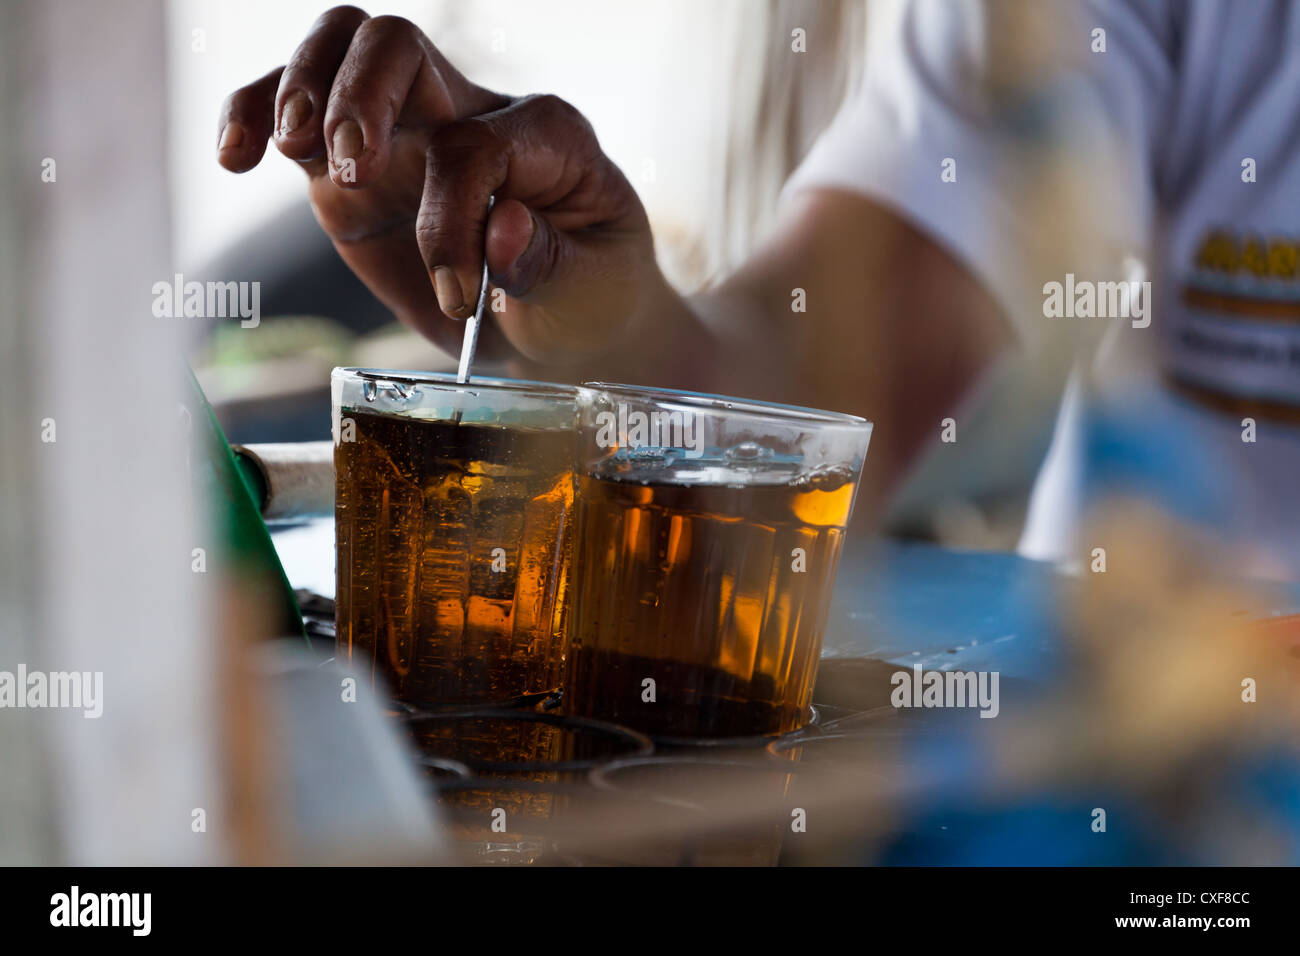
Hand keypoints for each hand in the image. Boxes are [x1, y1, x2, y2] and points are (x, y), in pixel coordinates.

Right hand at [216, 6, 658, 364]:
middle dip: (363, 96)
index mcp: (546, 134)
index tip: (460, 297)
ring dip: (300, 88)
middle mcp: (472, 112)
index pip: (473, 143)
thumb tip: (503, 228)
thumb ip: (553, 265)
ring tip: (290, 147)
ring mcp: (409, 132)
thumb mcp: (593, 296)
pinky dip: (252, 114)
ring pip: (340, 49)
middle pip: (400, 46)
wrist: (564, 328)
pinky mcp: (357, 167)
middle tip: (355, 169)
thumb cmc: (589, 303)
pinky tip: (233, 154)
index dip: (452, 219)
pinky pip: (292, 112)